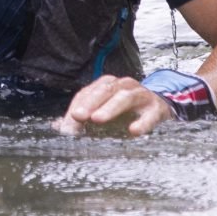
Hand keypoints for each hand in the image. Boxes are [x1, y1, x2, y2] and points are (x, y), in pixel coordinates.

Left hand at [57, 74, 176, 137]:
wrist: (160, 107)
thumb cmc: (126, 111)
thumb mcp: (102, 112)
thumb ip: (81, 119)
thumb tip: (57, 127)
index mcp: (107, 84)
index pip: (87, 93)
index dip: (76, 106)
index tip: (67, 123)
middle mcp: (123, 85)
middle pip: (104, 90)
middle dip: (90, 103)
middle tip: (78, 117)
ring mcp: (141, 95)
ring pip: (124, 97)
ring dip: (110, 108)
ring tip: (97, 119)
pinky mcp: (157, 109)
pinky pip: (150, 116)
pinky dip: (142, 123)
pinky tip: (133, 131)